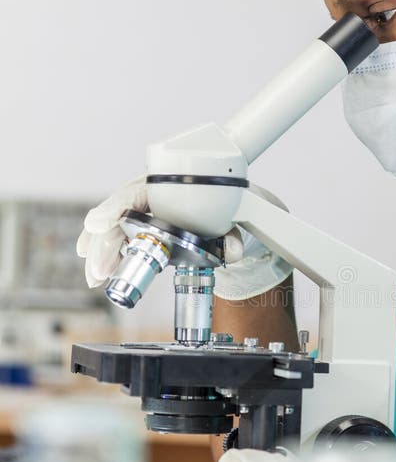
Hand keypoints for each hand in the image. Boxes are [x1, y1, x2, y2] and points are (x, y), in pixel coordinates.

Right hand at [77, 180, 291, 296]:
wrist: (228, 209)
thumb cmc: (225, 209)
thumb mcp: (233, 221)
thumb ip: (233, 236)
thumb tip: (232, 251)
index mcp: (168, 184)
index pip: (134, 191)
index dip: (113, 208)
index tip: (97, 224)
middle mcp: (150, 193)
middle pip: (118, 213)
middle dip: (103, 241)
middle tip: (100, 270)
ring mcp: (142, 208)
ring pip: (112, 225)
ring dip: (99, 251)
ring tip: (95, 277)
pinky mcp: (140, 224)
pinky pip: (117, 236)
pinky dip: (106, 254)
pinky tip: (99, 272)